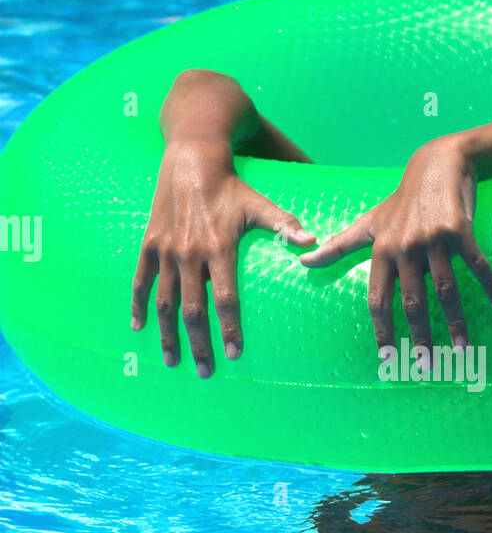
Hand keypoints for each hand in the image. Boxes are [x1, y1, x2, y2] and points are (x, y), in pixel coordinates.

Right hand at [131, 138, 313, 374]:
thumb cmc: (230, 186)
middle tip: (205, 371)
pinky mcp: (149, 246)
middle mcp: (190, 254)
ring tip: (172, 360)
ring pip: (165, 302)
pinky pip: (140, 281)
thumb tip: (312, 242)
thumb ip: (284, 225)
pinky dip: (138, 306)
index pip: (225, 299)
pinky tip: (138, 327)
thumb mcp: (259, 204)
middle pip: (193, 310)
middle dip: (199, 344)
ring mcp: (166, 252)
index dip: (230, 328)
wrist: (191, 161)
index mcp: (219, 249)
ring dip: (168, 334)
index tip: (234, 354)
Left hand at [301, 135, 491, 351]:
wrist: (437, 164)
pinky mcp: (458, 229)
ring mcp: (432, 238)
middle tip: (428, 366)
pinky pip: (474, 263)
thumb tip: (302, 262)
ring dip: (455, 322)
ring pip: (445, 289)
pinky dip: (489, 283)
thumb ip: (338, 246)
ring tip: (462, 348)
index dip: (383, 331)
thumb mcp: (368, 222)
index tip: (388, 359)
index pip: (379, 299)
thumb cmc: (402, 199)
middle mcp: (404, 247)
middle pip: (412, 302)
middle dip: (420, 338)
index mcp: (382, 251)